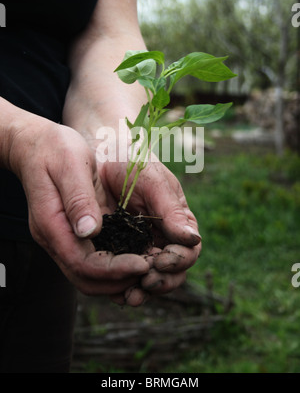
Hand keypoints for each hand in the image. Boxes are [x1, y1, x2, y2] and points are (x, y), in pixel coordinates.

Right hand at [8, 117, 150, 296]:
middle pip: (86, 279)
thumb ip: (78, 198)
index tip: (143, 264)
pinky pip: (92, 262)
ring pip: (89, 276)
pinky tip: (135, 256)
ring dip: (118, 278)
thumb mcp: (70, 165)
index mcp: (53, 224)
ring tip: (148, 266)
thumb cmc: (55, 150)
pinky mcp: (71, 235)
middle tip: (151, 268)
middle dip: (120, 280)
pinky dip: (114, 267)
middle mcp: (55, 239)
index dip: (115, 270)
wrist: (38, 146)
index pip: (83, 263)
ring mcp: (62, 239)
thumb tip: (89, 231)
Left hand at [96, 158, 201, 305]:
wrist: (102, 156)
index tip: (162, 260)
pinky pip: (124, 274)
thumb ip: (171, 210)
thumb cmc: (133, 162)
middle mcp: (162, 238)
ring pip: (149, 278)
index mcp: (178, 222)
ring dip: (143, 290)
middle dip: (162, 281)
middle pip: (172, 272)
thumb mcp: (153, 181)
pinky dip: (122, 286)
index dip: (179, 260)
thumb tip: (192, 239)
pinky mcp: (118, 251)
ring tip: (130, 296)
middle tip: (146, 282)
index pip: (188, 251)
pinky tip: (115, 292)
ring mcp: (140, 247)